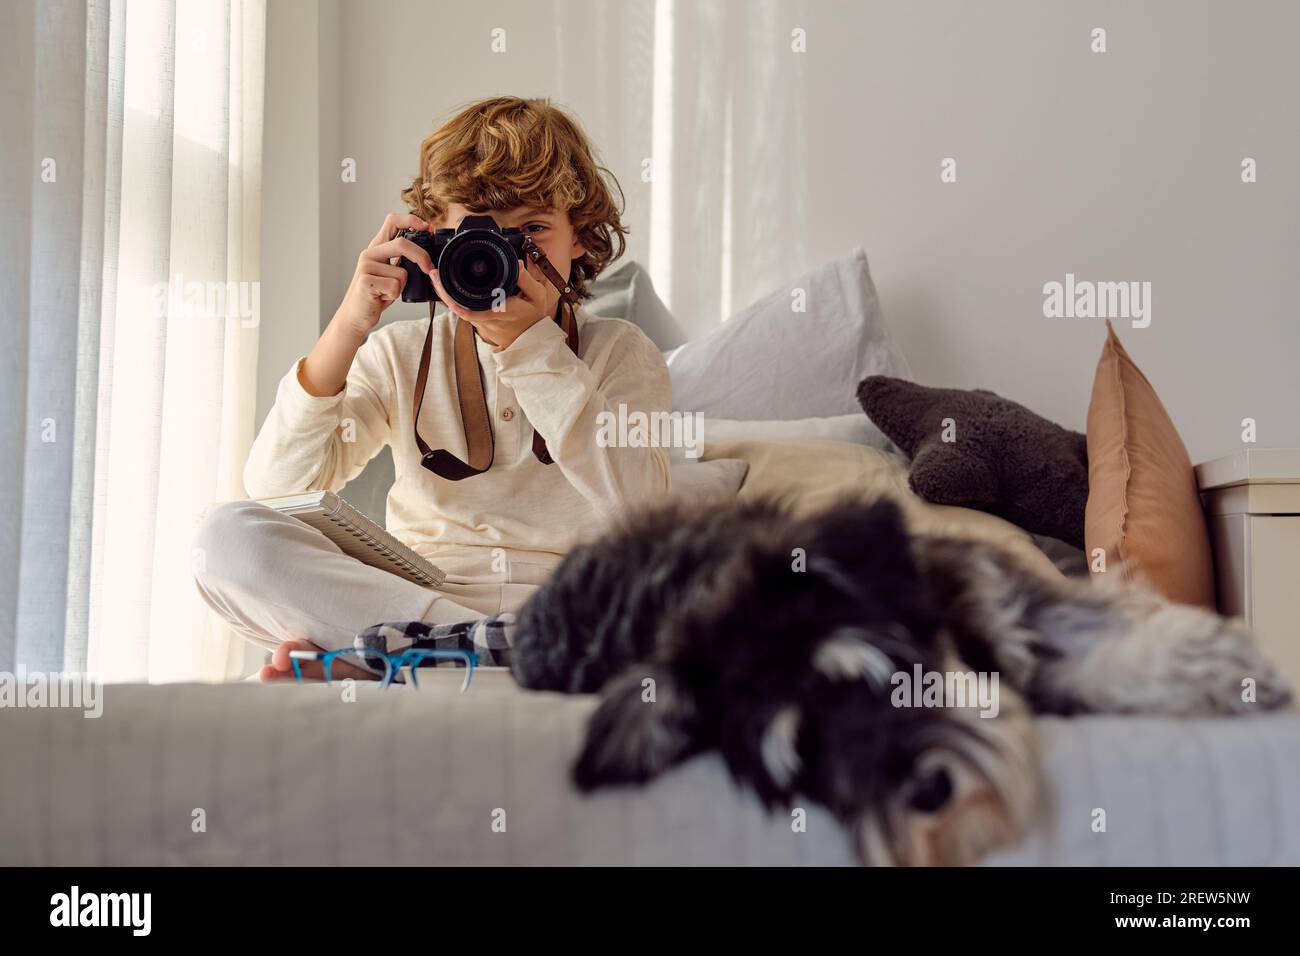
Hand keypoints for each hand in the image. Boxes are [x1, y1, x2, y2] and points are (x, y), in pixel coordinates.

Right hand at [333, 213, 434, 337]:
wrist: (356, 315)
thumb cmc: (377, 294)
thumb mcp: (389, 272)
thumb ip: (402, 259)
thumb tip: (428, 256)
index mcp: (377, 247)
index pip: (393, 221)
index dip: (412, 220)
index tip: (428, 228)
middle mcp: (370, 253)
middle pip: (402, 243)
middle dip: (421, 257)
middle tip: (429, 268)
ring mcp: (366, 267)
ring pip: (402, 272)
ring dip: (402, 286)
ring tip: (388, 291)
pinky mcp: (365, 282)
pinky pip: (395, 287)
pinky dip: (394, 296)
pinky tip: (382, 297)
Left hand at [431, 255, 555, 348]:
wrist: (533, 339)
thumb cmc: (534, 317)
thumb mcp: (537, 296)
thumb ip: (526, 279)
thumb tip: (516, 263)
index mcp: (500, 310)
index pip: (472, 307)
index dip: (454, 298)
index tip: (443, 282)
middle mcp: (487, 319)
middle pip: (458, 307)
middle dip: (444, 291)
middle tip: (434, 274)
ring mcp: (482, 325)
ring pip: (459, 310)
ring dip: (448, 296)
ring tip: (438, 278)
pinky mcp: (481, 326)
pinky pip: (465, 313)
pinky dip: (455, 302)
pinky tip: (449, 290)